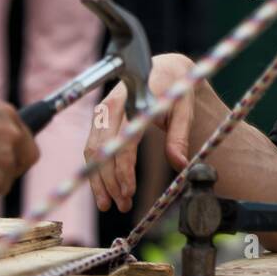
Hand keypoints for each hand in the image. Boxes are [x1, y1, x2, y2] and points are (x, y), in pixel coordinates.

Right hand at [86, 53, 195, 213]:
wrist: (162, 69)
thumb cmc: (175, 89)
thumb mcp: (184, 108)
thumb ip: (180, 135)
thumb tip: (180, 164)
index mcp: (133, 101)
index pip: (124, 141)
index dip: (124, 170)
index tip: (129, 192)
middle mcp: (112, 106)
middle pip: (103, 150)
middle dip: (110, 181)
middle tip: (121, 205)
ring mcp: (102, 113)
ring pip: (92, 152)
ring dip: (99, 180)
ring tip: (110, 204)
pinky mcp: (99, 120)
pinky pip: (92, 149)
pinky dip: (96, 171)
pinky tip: (104, 190)